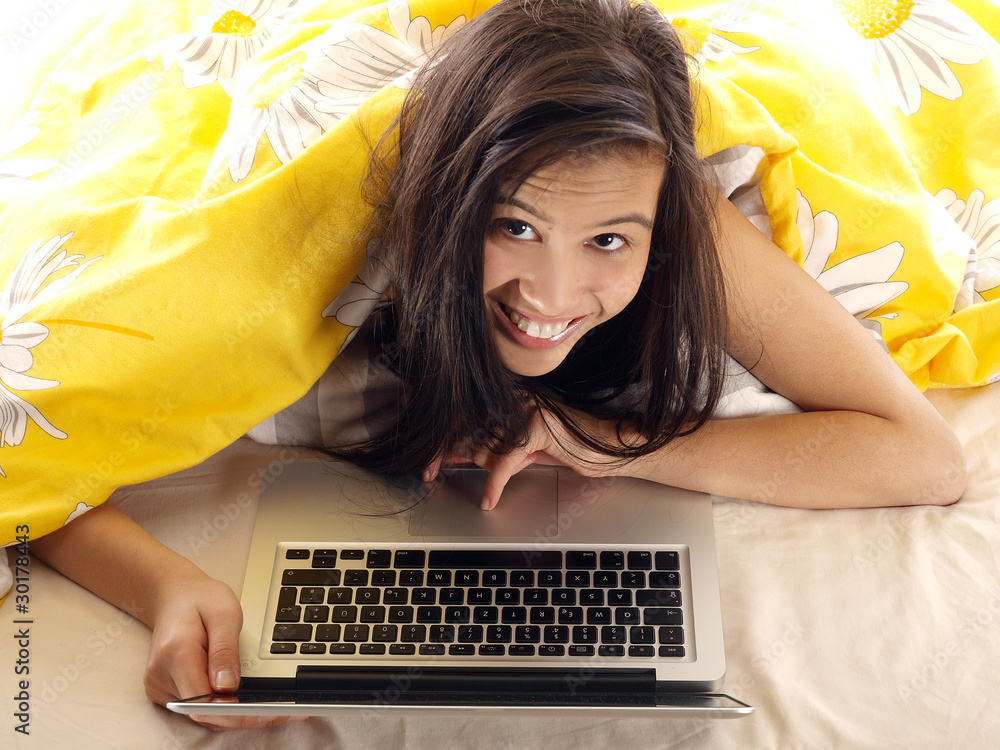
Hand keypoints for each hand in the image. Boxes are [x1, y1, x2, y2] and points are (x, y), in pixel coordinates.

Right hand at [144, 572, 302, 729]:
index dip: (234, 714)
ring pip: (198, 713)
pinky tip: (235, 698)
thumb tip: (228, 686)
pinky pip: (193, 707)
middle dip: (238, 716)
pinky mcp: (163, 688)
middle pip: (201, 712)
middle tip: (274, 714)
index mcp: (176, 653)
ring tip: (260, 705)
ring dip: (229, 713)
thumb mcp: (225, 614)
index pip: (203, 701)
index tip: (262, 715)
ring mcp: (159, 683)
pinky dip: (215, 706)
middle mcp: (160, 673)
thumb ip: (226, 651)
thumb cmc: (200, 599)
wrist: (175, 595)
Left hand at [426, 406, 630, 510]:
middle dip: (448, 454)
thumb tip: (460, 455)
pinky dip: (494, 482)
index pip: (465, 417)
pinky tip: (490, 498)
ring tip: (482, 489)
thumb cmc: (569, 448)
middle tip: (431, 474)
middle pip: (467, 428)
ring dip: (479, 469)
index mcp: (509, 400)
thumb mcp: (525, 450)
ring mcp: (526, 410)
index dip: (444, 440)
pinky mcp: (538, 427)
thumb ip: (495, 449)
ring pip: (484, 445)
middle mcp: (515, 400)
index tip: (429, 462)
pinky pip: (505, 460)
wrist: (608, 448)